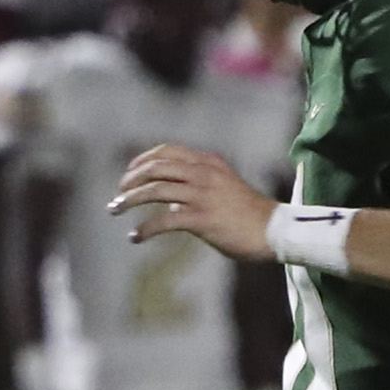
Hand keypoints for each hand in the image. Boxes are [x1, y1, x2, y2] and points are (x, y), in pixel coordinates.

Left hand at [110, 145, 272, 261]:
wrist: (274, 230)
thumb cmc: (250, 214)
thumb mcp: (224, 187)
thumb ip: (197, 187)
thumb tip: (170, 200)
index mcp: (208, 162)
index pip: (166, 152)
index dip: (142, 161)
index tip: (128, 174)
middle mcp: (203, 173)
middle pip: (155, 168)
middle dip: (130, 180)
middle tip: (118, 195)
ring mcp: (202, 195)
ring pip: (155, 190)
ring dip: (129, 200)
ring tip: (116, 210)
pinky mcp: (203, 219)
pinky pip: (164, 220)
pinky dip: (145, 228)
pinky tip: (135, 237)